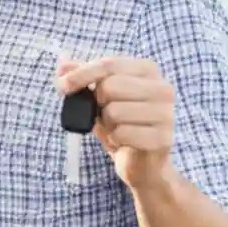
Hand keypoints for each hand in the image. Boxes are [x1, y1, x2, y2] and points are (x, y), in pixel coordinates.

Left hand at [57, 56, 174, 188]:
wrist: (141, 162)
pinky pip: (122, 133)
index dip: (81, 74)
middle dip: (98, 105)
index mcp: (148, 70)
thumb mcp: (99, 97)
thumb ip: (83, 78)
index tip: (62, 86)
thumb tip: (62, 66)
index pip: (109, 64)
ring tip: (117, 129)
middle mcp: (163, 88)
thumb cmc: (120, 123)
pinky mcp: (163, 138)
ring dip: (107, 125)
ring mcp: (166, 113)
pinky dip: (115, 140)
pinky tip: (124, 142)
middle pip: (110, 86)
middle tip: (105, 115)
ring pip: (114, 111)